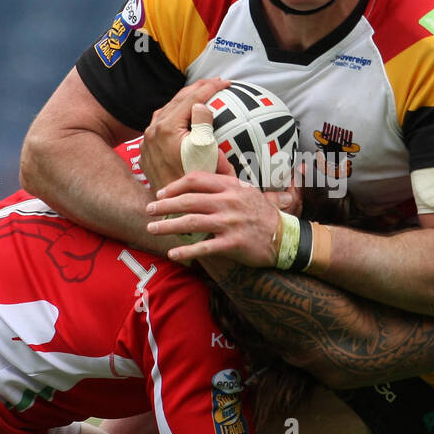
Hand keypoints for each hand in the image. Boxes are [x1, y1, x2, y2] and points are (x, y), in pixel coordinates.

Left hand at [140, 79, 229, 190]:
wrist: (172, 208)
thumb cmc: (194, 182)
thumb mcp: (205, 152)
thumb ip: (203, 124)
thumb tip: (201, 104)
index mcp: (167, 128)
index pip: (190, 99)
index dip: (210, 87)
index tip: (225, 82)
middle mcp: (153, 131)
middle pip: (176, 100)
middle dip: (197, 89)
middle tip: (215, 83)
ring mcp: (147, 141)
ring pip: (166, 111)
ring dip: (183, 101)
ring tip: (200, 95)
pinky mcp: (147, 151)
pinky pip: (160, 125)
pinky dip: (173, 115)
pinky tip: (183, 118)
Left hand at [147, 171, 287, 264]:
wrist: (284, 237)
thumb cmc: (261, 214)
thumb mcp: (245, 192)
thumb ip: (224, 186)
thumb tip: (198, 183)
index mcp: (230, 187)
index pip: (197, 180)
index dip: (175, 186)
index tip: (161, 193)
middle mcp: (229, 202)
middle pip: (189, 201)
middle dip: (165, 206)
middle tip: (148, 210)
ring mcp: (231, 223)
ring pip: (192, 222)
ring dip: (168, 226)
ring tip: (152, 229)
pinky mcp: (233, 243)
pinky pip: (205, 247)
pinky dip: (187, 250)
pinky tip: (173, 253)